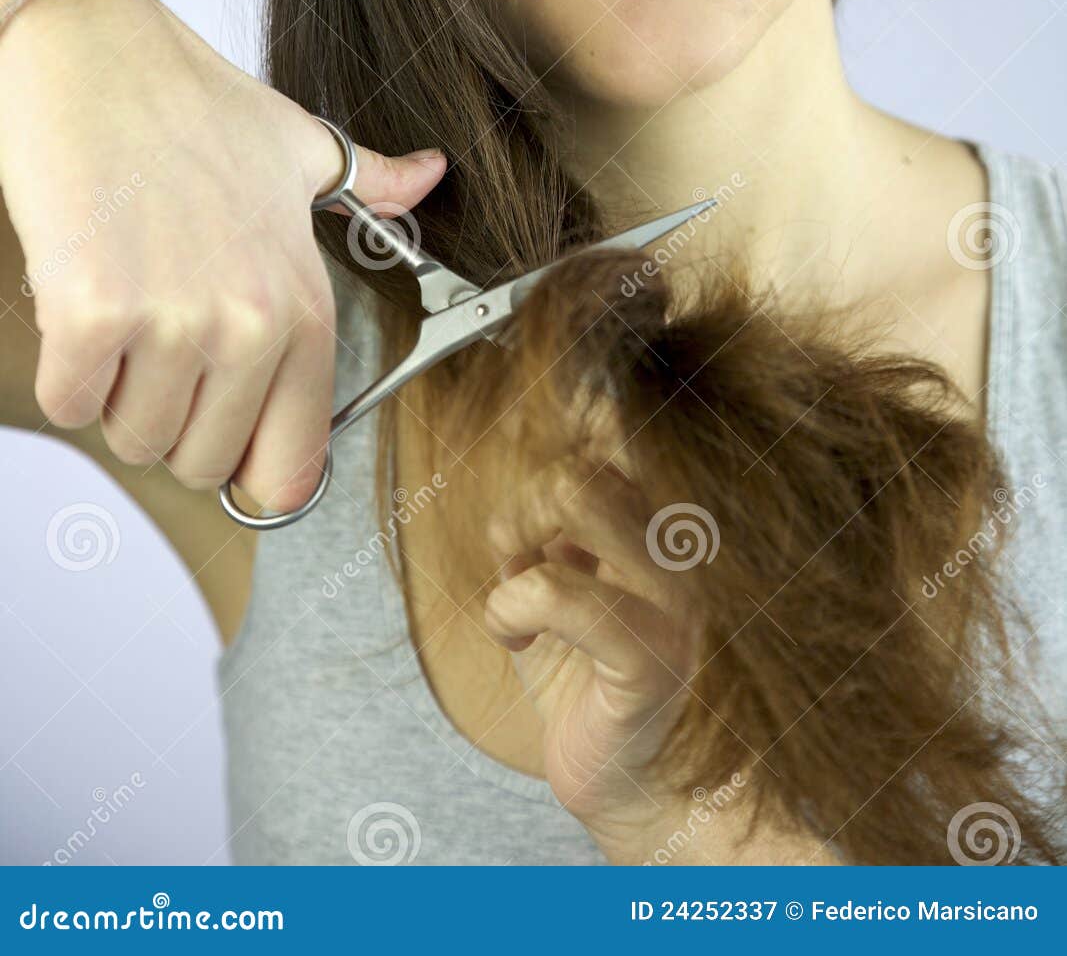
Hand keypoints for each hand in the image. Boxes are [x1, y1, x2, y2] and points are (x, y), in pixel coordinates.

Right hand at [0, 0, 447, 511]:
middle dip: (173, 419)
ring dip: (120, 392)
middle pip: (204, 463)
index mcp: (305, 302)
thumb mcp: (300, 144)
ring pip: (135, 439)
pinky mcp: (94, 315)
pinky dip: (68, 371)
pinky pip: (75, 404)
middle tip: (161, 343)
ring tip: (126, 308)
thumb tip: (430, 175)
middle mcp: (251, 323)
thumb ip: (370, 183)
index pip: (293, 463)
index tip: (228, 441)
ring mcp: (174, 321)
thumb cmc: (190, 101)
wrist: (94, 54)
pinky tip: (80, 304)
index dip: (253, 466)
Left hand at [482, 415, 704, 847]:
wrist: (631, 783)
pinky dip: (508, 608)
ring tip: (517, 595)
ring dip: (514, 540)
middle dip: (525, 503)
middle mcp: (687, 543)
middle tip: (520, 558)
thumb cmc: (592, 676)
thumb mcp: (573, 572)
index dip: (571, 420)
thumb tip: (528, 439)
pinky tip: (517, 639)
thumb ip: (561, 511)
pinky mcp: (651, 653)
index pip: (626, 420)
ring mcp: (679, 595)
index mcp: (670, 518)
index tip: (541, 476)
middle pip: (583, 448)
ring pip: (571, 488)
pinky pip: (554, 588)